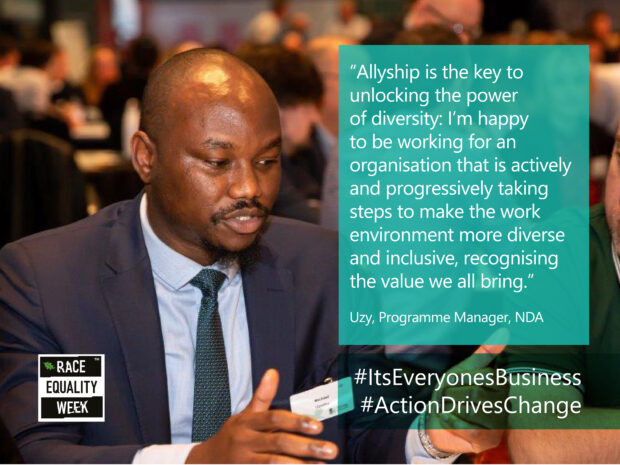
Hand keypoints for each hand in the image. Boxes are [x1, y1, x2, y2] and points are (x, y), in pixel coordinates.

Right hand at [186, 369, 338, 462]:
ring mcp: (244, 461)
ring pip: (274, 464)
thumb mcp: (245, 414)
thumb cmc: (233, 435)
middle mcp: (245, 442)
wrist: (206, 460)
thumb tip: (273, 372)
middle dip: (306, 447)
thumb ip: (262, 396)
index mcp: (247, 422)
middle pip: (278, 443)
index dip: (296, 422)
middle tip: (331, 450)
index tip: (318, 426)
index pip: (274, 420)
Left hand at [426, 343, 507, 453]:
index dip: (465, 377)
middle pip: (476, 394)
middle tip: (449, 396)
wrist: (435, 422)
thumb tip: (504, 330)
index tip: (455, 380)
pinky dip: (452, 421)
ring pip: (473, 410)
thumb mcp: (464, 369)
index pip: (487, 377)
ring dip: (451, 407)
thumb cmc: (451, 392)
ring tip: (449, 407)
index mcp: (502, 386)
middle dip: (454, 393)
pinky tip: (448, 418)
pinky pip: (470, 428)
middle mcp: (505, 405)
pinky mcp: (488, 441)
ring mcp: (498, 425)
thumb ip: (484, 353)